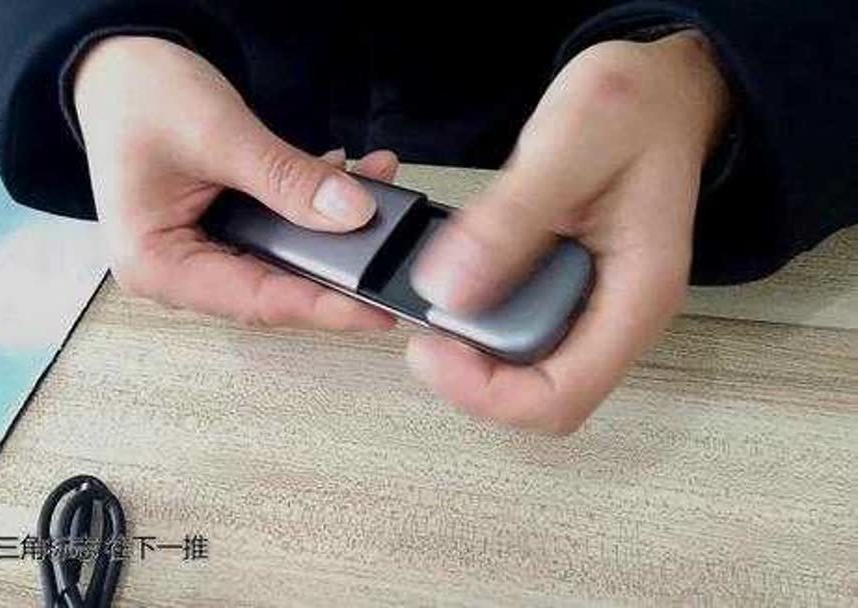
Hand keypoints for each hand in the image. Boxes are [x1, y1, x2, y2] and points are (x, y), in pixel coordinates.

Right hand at [74, 37, 396, 329]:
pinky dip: (314, 210)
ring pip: (283, 262)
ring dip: (332, 232)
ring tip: (375, 188)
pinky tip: (348, 177)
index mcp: (156, 266)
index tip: (374, 309)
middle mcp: (177, 273)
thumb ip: (285, 179)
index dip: (320, 307)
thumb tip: (351, 215)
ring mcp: (200, 254)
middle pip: (273, 290)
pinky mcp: (223, 234)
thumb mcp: (218, 135)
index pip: (254, 301)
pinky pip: (280, 236)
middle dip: (338, 265)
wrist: (116, 67)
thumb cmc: (137, 99)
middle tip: (392, 253)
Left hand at [408, 31, 730, 433]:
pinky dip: (483, 320)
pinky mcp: (573, 291)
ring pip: (530, 372)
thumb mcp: (566, 147)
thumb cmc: (636, 107)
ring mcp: (598, 307)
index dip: (486, 393)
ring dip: (476, 351)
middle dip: (474, 374)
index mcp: (637, 295)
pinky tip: (462, 279)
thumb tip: (447, 290)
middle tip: (426, 322)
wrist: (667, 89)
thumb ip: (507, 221)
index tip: (431, 349)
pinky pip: (523, 332)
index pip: (562, 397)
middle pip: (542, 396)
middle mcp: (621, 316)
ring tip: (438, 296)